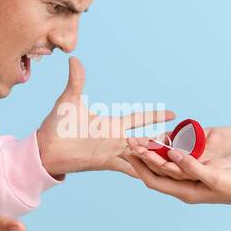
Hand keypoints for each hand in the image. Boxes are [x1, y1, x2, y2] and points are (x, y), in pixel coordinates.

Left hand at [35, 56, 175, 176]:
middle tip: (186, 141)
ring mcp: (112, 152)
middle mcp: (115, 139)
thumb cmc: (57, 125)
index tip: (174, 114)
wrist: (44, 147)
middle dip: (164, 139)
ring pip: (141, 154)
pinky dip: (142, 169)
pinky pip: (129, 166)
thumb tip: (74, 58)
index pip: (139, 118)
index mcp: (111, 124)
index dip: (156, 115)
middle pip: (146, 138)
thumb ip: (76, 81)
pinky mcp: (105, 162)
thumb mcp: (69, 100)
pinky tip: (157, 172)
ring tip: (177, 156)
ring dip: (157, 154)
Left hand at [128, 125, 230, 181]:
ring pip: (167, 163)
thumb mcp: (216, 177)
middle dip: (141, 156)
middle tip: (126, 140)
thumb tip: (171, 154)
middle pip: (156, 170)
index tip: (127, 150)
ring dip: (154, 151)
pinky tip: (165, 136)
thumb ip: (193, 166)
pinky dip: (171, 147)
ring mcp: (194, 176)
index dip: (138, 165)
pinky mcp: (203, 166)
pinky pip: (181, 157)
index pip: (153, 179)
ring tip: (140, 137)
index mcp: (186, 191)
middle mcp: (187, 184)